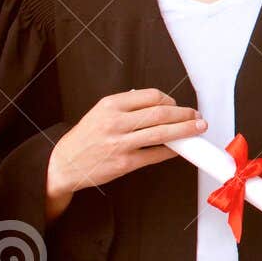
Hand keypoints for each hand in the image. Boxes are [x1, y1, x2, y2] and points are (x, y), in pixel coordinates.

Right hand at [47, 88, 203, 209]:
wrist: (63, 164)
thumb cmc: (85, 138)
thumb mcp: (99, 113)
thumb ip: (126, 106)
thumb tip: (158, 103)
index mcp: (110, 105)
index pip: (151, 96)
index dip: (171, 101)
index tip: (177, 106)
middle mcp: (115, 122)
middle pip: (161, 113)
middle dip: (185, 114)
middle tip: (197, 117)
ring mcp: (120, 143)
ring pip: (162, 133)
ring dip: (186, 130)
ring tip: (198, 129)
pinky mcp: (125, 163)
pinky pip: (156, 155)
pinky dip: (172, 151)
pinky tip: (180, 148)